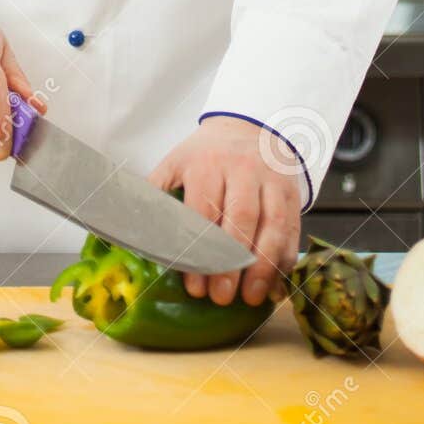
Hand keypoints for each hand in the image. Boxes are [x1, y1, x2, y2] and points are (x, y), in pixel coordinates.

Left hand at [148, 117, 301, 308]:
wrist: (248, 126)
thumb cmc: (206, 156)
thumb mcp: (175, 165)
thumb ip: (157, 196)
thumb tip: (130, 233)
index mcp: (206, 164)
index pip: (203, 210)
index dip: (199, 251)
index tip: (195, 287)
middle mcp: (242, 168)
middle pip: (240, 218)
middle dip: (232, 263)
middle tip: (222, 297)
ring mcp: (270, 179)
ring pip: (273, 224)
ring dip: (263, 265)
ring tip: (251, 297)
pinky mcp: (291, 190)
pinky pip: (292, 227)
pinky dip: (286, 257)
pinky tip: (275, 283)